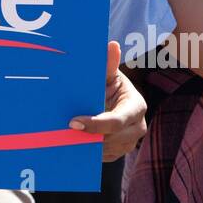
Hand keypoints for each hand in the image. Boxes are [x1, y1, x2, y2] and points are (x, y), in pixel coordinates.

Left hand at [69, 40, 146, 160]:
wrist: (112, 102)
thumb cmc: (109, 85)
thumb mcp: (108, 75)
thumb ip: (108, 65)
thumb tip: (111, 45)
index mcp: (136, 106)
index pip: (117, 121)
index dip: (95, 123)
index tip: (73, 122)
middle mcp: (138, 127)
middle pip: (111, 139)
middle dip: (88, 137)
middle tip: (64, 133)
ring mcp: (129, 143)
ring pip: (105, 150)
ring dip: (86, 146)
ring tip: (64, 138)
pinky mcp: (118, 153)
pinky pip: (102, 157)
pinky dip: (87, 152)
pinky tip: (72, 144)